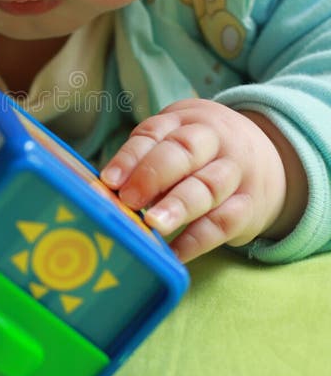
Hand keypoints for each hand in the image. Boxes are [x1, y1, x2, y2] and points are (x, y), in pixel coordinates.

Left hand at [100, 99, 304, 262]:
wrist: (269, 158)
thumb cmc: (201, 154)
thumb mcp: (177, 141)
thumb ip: (145, 161)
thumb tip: (106, 194)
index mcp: (187, 121)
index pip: (155, 133)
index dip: (130, 158)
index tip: (109, 182)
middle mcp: (214, 141)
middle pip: (185, 151)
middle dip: (154, 174)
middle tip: (129, 200)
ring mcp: (236, 172)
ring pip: (208, 186)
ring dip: (178, 206)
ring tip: (152, 225)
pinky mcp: (249, 206)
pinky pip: (224, 222)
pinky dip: (197, 240)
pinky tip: (173, 253)